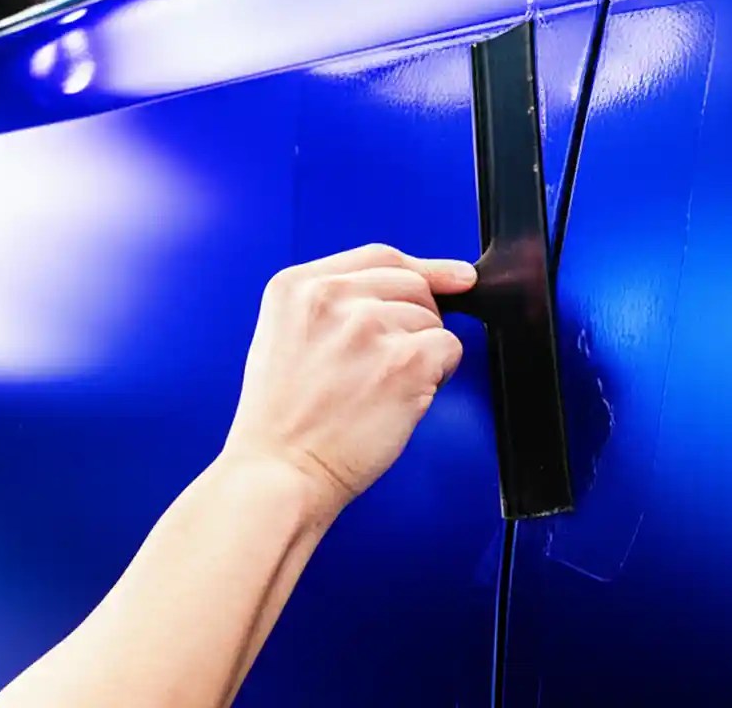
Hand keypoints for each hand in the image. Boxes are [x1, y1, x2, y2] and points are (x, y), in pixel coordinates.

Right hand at [222, 244, 476, 512]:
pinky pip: (449, 349)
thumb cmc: (282, 422)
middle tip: (388, 365)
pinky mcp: (405, 361)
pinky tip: (402, 398)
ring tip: (380, 389)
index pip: (379, 257)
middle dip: (417, 321)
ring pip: (434, 320)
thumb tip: (414, 285)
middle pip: (413, 285)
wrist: (279, 472)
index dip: (424, 268)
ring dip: (422, 354)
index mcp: (297, 287)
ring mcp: (370, 326)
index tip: (452, 278)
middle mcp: (333, 297)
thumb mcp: (284, 338)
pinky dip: (439, 375)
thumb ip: (335, 305)